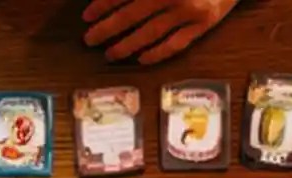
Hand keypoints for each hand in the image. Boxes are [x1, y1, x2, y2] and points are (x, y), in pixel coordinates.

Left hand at [83, 0, 239, 63]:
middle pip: (132, 15)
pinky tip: (141, 59)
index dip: (102, 4)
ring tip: (110, 54)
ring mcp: (189, 12)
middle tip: (89, 40)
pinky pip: (175, 45)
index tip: (87, 15)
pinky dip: (156, 54)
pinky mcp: (204, 24)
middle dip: (107, 29)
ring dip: (127, 45)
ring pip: (151, 33)